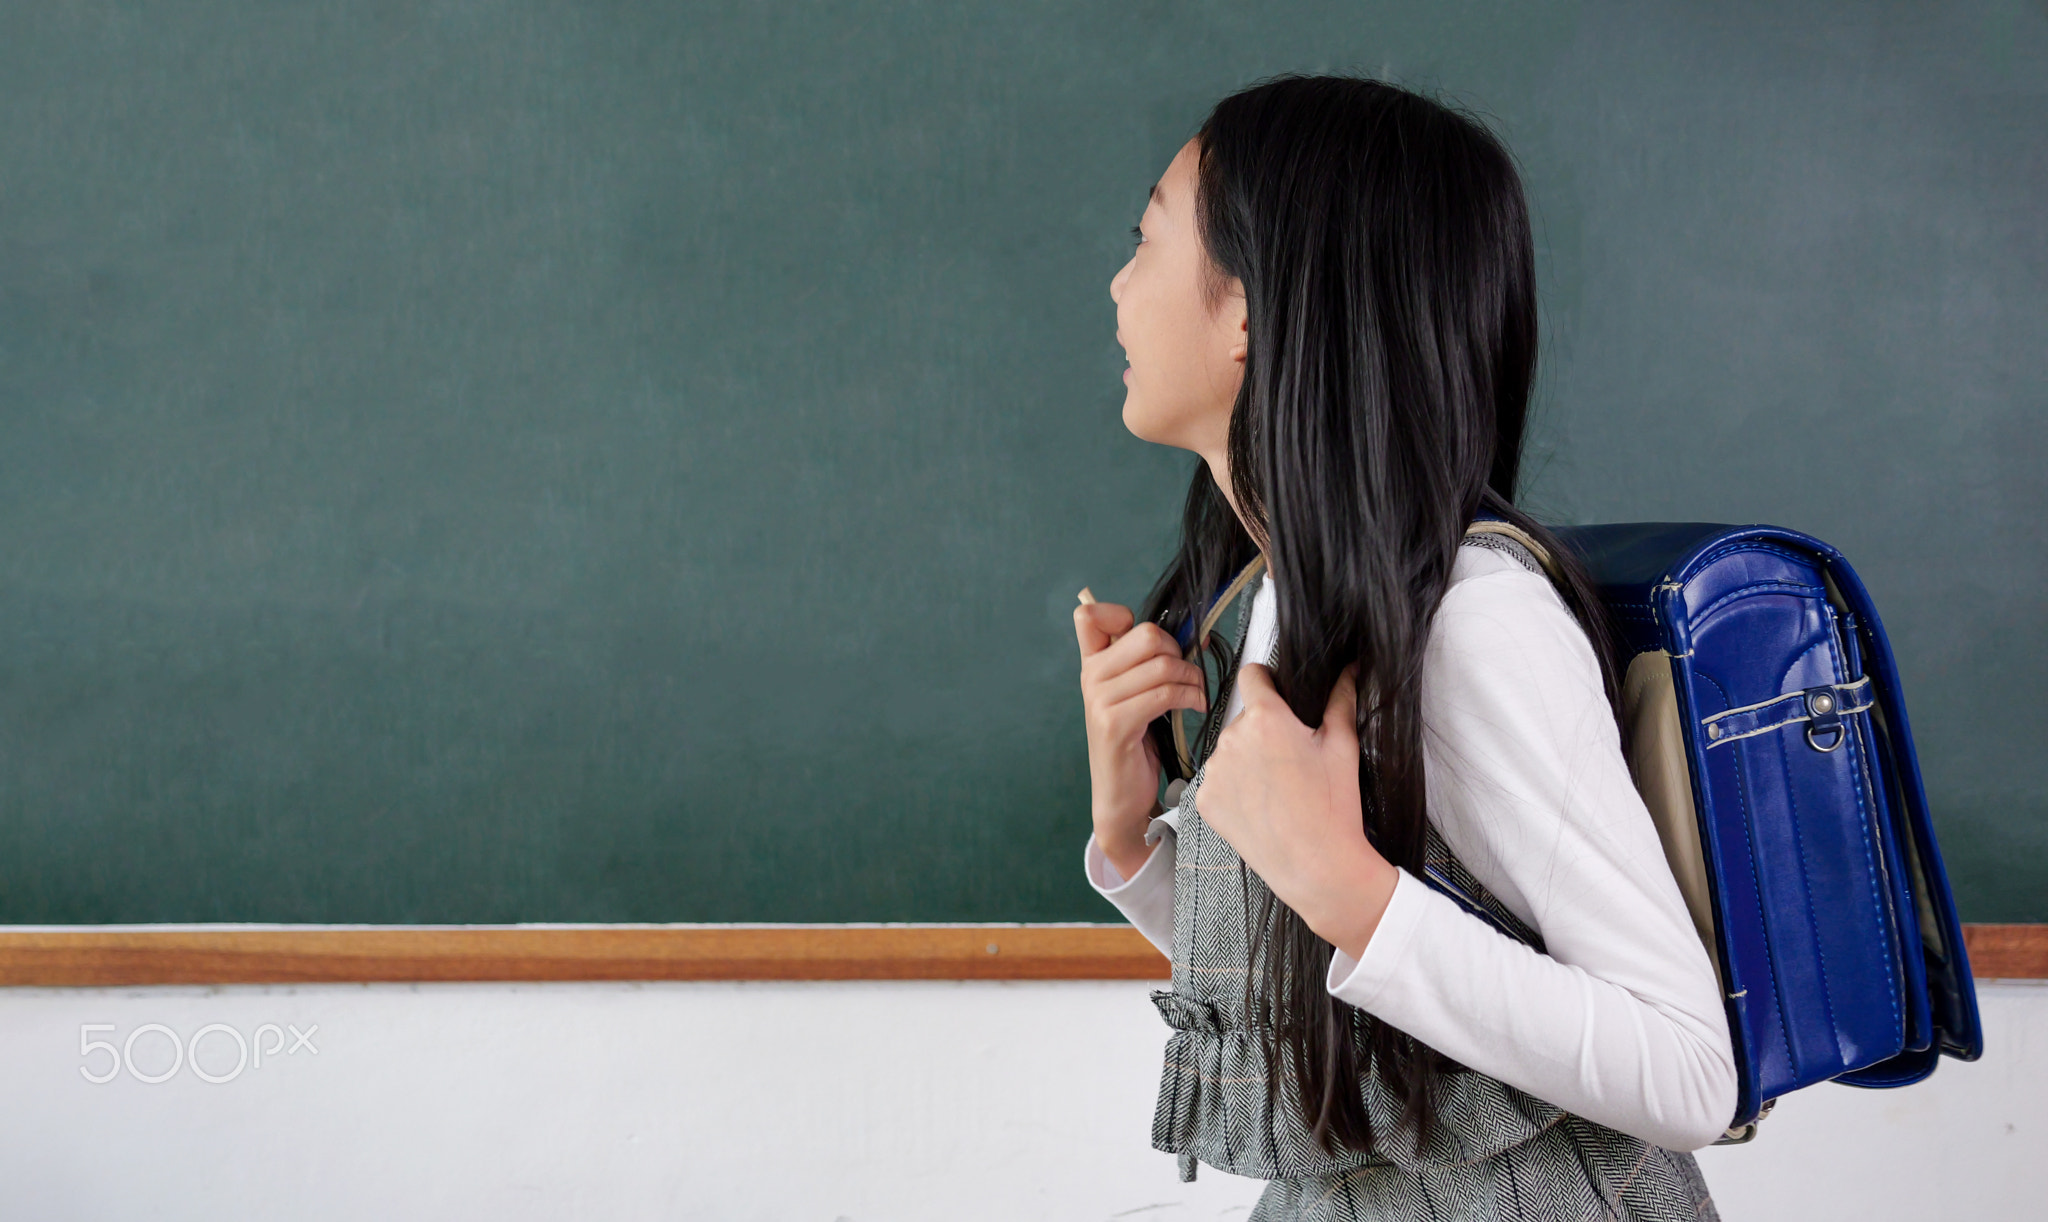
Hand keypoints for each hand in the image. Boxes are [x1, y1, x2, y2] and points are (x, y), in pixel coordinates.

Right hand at [1074, 600, 1208, 879]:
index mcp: (1092, 664)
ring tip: (1196, 695)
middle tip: (1188, 676)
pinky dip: (1190, 697)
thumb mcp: (1137, 695)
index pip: (1089, 615)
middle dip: (1178, 652)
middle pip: (1146, 634)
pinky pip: (1164, 693)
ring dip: (1192, 679)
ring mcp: (1099, 700)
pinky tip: (1195, 707)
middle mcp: (1089, 677)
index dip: (1123, 615)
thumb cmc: (1136, 743)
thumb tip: (1196, 634)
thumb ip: (1150, 662)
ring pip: (1162, 665)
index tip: (1151, 643)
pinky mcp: (1115, 723)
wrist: (1121, 797)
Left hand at [1194, 661, 1398, 958]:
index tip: (1276, 693)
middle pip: (1245, 718)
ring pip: (1230, 750)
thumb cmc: (1333, 807)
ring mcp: (1214, 771)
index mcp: (1266, 718)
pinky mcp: (1204, 799)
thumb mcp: (1343, 746)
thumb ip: (1341, 698)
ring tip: (1277, 788)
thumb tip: (1350, 668)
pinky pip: (1217, 781)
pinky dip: (1234, 788)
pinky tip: (1260, 806)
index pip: (1253, 674)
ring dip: (1247, 759)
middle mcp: (1232, 738)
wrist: (1316, 866)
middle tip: (1291, 759)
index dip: (1267, 680)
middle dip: (1264, 730)